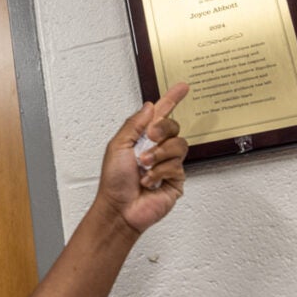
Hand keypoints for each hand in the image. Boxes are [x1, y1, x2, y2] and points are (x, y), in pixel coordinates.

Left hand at [96, 83, 189, 233]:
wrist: (120, 208)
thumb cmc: (114, 182)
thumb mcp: (117, 146)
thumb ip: (134, 124)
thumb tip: (149, 106)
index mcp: (141, 138)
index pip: (160, 114)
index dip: (172, 99)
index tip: (182, 87)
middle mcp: (157, 148)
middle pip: (173, 126)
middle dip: (162, 129)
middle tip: (150, 138)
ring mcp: (167, 164)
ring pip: (178, 146)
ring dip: (158, 155)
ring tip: (144, 166)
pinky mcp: (175, 179)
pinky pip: (176, 166)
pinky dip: (159, 172)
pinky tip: (148, 180)